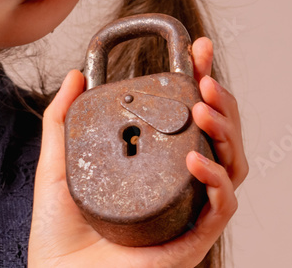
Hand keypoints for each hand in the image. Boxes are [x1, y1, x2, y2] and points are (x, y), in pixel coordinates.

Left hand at [28, 37, 246, 267]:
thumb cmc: (61, 232)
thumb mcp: (57, 163)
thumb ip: (62, 119)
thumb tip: (75, 74)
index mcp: (156, 165)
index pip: (190, 117)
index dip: (201, 80)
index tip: (197, 49)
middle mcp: (180, 186)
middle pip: (223, 137)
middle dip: (223, 101)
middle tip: (205, 78)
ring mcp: (188, 212)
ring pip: (233, 166)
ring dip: (226, 131)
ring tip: (201, 108)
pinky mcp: (190, 241)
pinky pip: (221, 208)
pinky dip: (216, 180)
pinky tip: (196, 159)